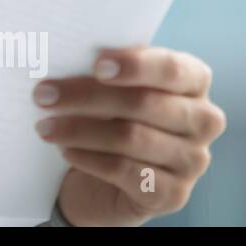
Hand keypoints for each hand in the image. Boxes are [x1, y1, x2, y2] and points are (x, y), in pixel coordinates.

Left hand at [33, 45, 225, 225]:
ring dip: (78, 130)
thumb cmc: (110, 115)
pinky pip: (124, 172)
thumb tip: (69, 52)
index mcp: (194, 81)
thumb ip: (106, 69)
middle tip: (42, 95)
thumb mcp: (111, 86)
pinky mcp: (173, 194)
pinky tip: (65, 151)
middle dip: (87, 96)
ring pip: (130, 138)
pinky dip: (89, 159)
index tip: (96, 65)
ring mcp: (192, 160)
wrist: (106, 177)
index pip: (172, 68)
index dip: (135, 65)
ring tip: (44, 126)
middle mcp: (203, 120)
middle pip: (144, 103)